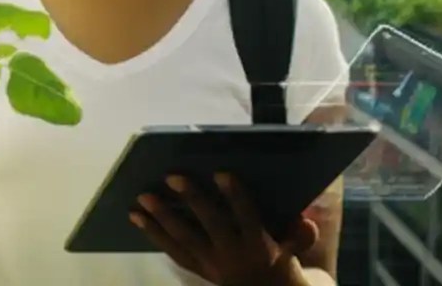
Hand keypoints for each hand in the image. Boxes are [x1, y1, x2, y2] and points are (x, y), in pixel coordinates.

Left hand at [132, 173, 318, 285]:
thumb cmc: (283, 264)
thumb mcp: (300, 253)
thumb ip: (301, 235)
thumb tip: (305, 218)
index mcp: (261, 247)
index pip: (247, 216)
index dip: (235, 195)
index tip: (222, 172)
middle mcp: (234, 256)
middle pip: (211, 225)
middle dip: (192, 200)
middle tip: (172, 176)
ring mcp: (212, 265)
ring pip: (184, 240)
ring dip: (162, 217)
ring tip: (142, 196)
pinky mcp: (198, 270)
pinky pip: (173, 252)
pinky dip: (153, 233)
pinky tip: (136, 216)